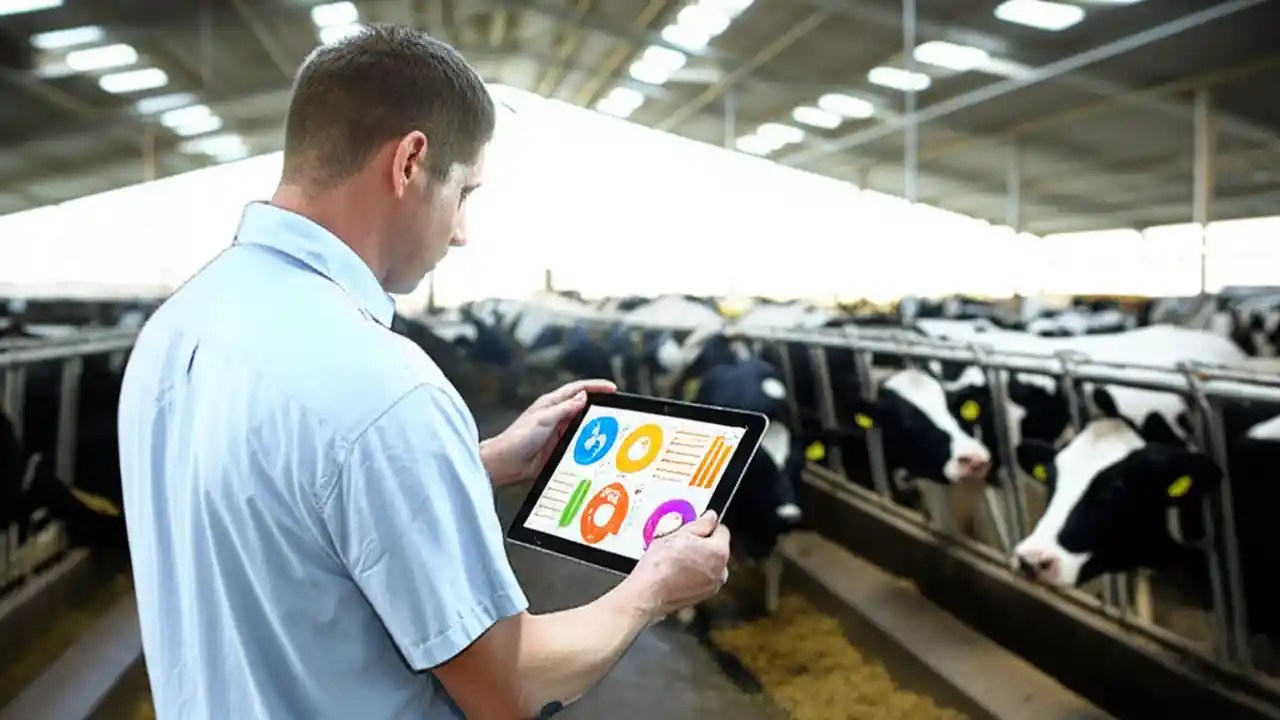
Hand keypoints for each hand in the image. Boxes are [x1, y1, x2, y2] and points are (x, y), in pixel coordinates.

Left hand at [481, 379, 616, 486]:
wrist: (506, 464)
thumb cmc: (518, 438)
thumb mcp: (544, 419)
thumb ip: (564, 408)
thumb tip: (583, 396)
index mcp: (551, 404)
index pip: (577, 390)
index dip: (595, 386)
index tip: (612, 388)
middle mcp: (556, 416)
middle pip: (583, 406)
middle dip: (600, 406)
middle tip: (616, 409)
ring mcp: (558, 432)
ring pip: (582, 425)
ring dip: (595, 426)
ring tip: (611, 429)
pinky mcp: (559, 448)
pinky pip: (578, 443)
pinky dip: (588, 444)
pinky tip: (597, 448)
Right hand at [625, 511, 730, 621]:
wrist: (648, 592)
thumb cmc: (661, 566)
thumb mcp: (679, 533)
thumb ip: (700, 523)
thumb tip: (710, 517)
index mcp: (719, 553)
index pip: (721, 529)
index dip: (705, 526)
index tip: (694, 527)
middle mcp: (721, 571)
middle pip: (716, 548)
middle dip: (701, 543)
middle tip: (681, 542)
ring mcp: (713, 585)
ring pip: (709, 563)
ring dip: (698, 558)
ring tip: (676, 557)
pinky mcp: (703, 595)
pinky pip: (703, 577)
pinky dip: (694, 573)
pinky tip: (677, 570)